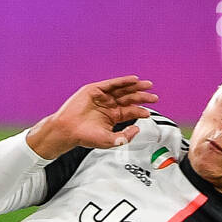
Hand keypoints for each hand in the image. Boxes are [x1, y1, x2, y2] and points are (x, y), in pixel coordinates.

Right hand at [26, 76, 158, 158]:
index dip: (140, 111)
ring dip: (135, 87)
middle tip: (154, 97)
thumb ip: (125, 136)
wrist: (67, 130)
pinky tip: (133, 80)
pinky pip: (111, 84)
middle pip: (129, 99)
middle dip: (142, 97)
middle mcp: (108, 105)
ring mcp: (102, 97)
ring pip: (122, 90)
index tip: (148, 112)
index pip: (130, 111)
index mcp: (112, 116)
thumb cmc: (84, 136)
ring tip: (147, 85)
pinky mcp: (94, 90)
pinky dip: (123, 81)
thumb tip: (137, 129)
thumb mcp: (110, 141)